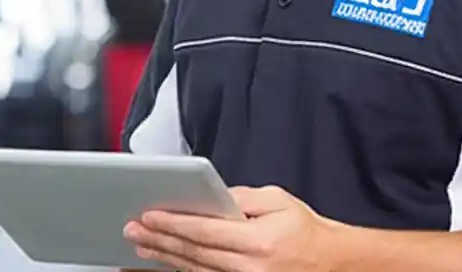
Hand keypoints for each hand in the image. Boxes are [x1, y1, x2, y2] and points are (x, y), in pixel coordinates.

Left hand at [122, 185, 343, 271]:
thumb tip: (209, 197)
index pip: (205, 232)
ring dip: (165, 257)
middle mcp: (249, 268)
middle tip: (132, 230)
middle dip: (160, 240)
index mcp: (257, 242)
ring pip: (195, 270)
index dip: (173, 224)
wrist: (330, 263)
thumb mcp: (277, 200)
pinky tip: (165, 262)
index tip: (149, 216)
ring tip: (140, 246)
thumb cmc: (303, 229)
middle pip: (193, 253)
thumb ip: (241, 198)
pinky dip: (183, 269)